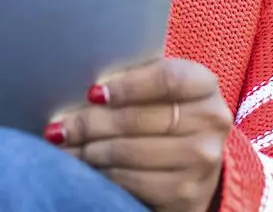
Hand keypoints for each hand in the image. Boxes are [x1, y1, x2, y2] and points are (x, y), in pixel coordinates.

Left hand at [49, 59, 231, 211]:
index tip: (93, 93)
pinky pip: (131, 181)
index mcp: (205, 86)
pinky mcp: (186, 194)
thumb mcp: (162, 91)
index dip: (127, 85)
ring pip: (130, 151)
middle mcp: (211, 122)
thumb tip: (88, 87)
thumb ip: (136, 79)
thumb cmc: (168, 116)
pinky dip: (101, 174)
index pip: (167, 78)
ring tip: (64, 146)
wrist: (195, 165)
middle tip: (61, 126)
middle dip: (91, 122)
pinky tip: (83, 168)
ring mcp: (202, 161)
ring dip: (88, 150)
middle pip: (139, 118)